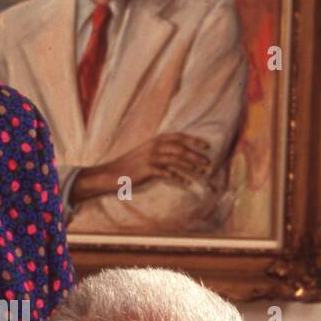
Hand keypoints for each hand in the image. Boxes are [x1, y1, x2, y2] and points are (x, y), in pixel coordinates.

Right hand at [70, 134, 212, 204]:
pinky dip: (179, 177)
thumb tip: (177, 154)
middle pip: (180, 147)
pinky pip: (167, 173)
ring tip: (202, 171)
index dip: (194, 140)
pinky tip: (187, 183)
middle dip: (196, 154)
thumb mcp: (145, 153)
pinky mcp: (147, 170)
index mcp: (155, 141)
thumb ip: (160, 151)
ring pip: (176, 159)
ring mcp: (150, 157)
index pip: (179, 137)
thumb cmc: (129, 166)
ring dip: (191, 165)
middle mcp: (154, 146)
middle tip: (208, 162)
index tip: (207, 146)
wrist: (111, 174)